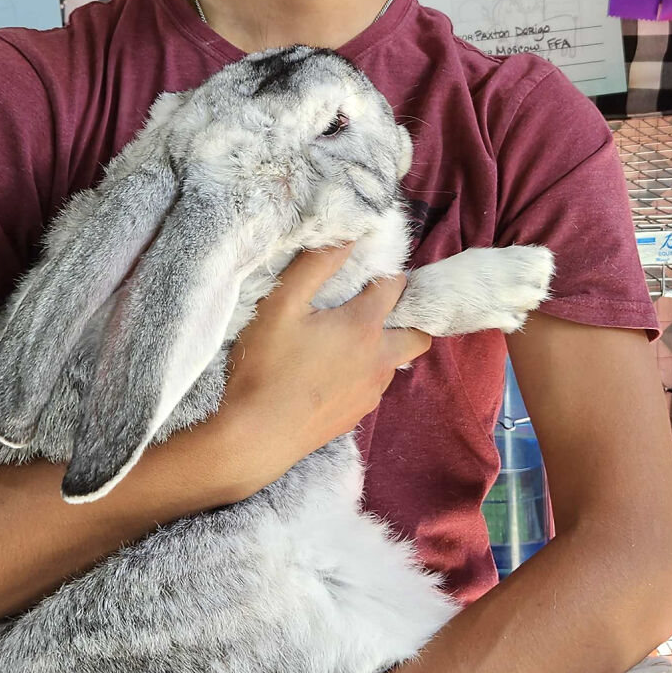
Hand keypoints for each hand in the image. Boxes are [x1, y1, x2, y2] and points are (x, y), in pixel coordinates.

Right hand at [219, 245, 427, 486]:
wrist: (254, 437)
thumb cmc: (265, 367)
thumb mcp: (280, 305)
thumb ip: (315, 265)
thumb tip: (347, 235)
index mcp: (364, 327)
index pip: (396, 287)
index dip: (384, 273)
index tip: (367, 269)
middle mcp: (378, 360)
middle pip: (417, 332)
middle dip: (406, 315)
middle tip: (373, 306)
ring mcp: (370, 392)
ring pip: (394, 361)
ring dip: (383, 345)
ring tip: (345, 338)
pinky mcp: (356, 415)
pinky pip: (374, 386)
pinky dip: (364, 372)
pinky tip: (330, 371)